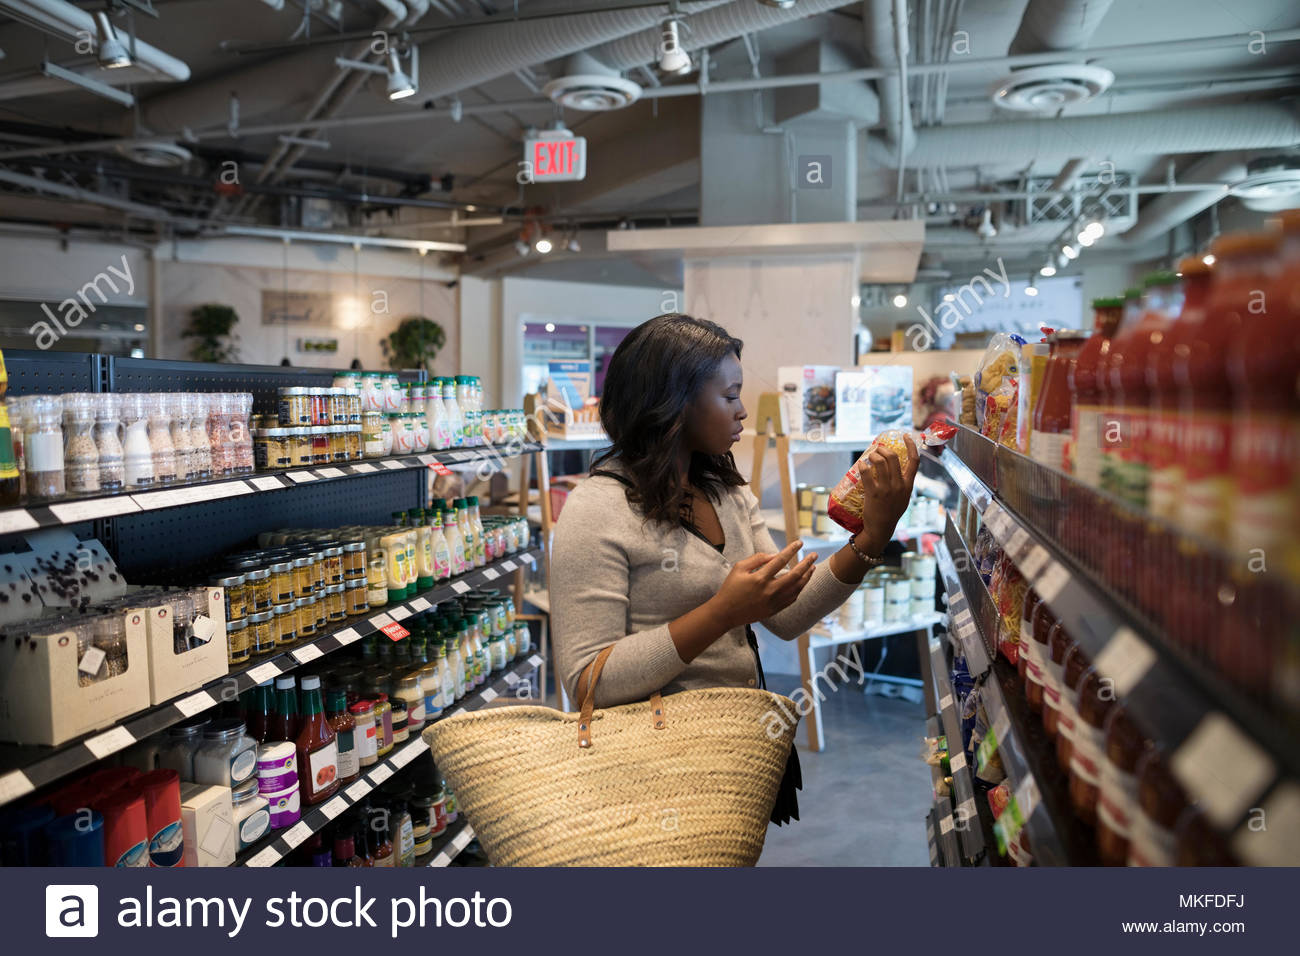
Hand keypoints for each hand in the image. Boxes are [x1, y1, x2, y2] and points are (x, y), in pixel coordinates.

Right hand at [709, 540, 816, 630]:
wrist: (725, 613)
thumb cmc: (730, 588)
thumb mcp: (739, 568)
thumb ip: (757, 559)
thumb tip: (774, 555)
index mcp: (760, 578)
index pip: (781, 560)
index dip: (791, 550)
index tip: (799, 543)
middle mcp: (769, 591)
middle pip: (795, 575)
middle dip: (806, 563)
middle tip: (814, 555)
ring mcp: (773, 602)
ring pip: (797, 588)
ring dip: (807, 577)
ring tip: (812, 568)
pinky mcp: (774, 610)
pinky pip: (792, 599)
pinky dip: (799, 590)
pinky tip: (802, 583)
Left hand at [853, 434, 919, 555]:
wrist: (881, 529)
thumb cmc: (891, 513)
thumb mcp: (903, 498)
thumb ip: (902, 484)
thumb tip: (895, 469)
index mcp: (909, 485)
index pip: (915, 461)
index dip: (911, 445)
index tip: (906, 436)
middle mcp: (899, 485)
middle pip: (893, 457)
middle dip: (883, 449)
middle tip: (878, 450)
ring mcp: (886, 489)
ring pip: (880, 462)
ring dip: (873, 455)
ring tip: (869, 457)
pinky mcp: (873, 493)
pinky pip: (867, 472)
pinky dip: (862, 466)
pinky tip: (861, 465)